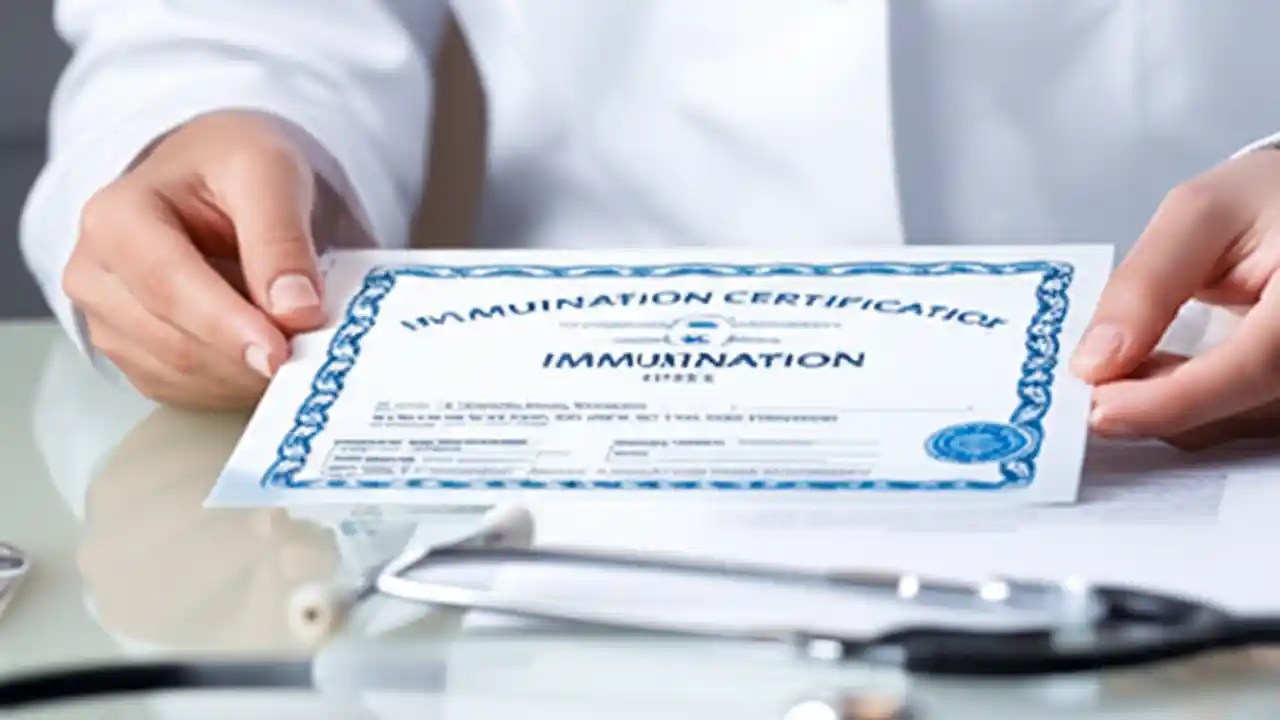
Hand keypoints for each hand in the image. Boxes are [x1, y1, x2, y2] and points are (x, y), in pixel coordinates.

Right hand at [63, 111, 326, 407]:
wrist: (213, 179)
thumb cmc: (232, 166)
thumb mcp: (267, 173)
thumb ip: (280, 238)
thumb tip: (296, 310)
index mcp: (115, 217)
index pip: (169, 285)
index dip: (226, 325)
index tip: (276, 353)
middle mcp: (95, 274)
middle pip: (174, 339)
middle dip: (247, 354)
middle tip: (314, 352)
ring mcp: (107, 320)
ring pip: (181, 373)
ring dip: (246, 372)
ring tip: (298, 345)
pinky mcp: (133, 354)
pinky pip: (186, 390)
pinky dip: (235, 383)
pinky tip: (267, 357)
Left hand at [1071, 149, 1279, 447]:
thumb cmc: (1266, 200)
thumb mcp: (1198, 216)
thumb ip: (1147, 285)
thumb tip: (1095, 362)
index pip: (1254, 366)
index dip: (1171, 399)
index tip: (1099, 406)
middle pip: (1238, 409)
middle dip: (1151, 404)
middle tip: (1085, 384)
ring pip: (1232, 425)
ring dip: (1162, 405)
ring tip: (1121, 361)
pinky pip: (1234, 419)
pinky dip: (1183, 404)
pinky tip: (1153, 370)